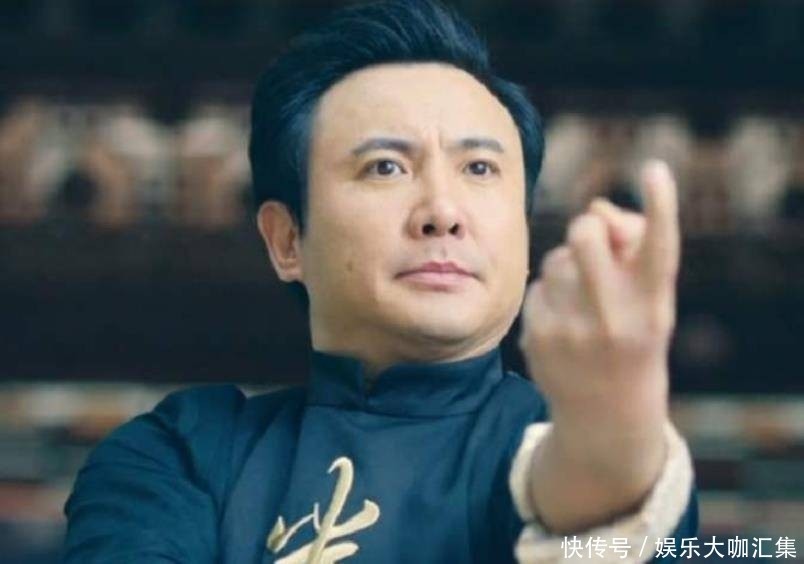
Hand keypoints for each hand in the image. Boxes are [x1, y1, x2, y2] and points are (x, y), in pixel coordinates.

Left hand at [519, 159, 679, 451]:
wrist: (606, 413)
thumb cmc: (634, 338)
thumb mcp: (651, 302)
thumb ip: (634, 249)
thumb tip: (597, 209)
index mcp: (652, 307)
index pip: (660, 248)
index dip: (660, 205)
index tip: (654, 168)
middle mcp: (614, 319)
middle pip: (584, 233)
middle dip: (586, 227)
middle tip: (593, 240)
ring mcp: (571, 330)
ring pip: (556, 258)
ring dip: (567, 265)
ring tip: (583, 300)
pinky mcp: (537, 336)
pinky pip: (538, 285)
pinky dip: (550, 294)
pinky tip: (564, 323)